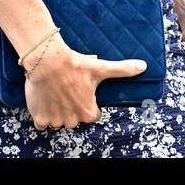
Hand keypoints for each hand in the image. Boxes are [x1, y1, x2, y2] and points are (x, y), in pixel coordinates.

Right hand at [22, 36, 148, 130]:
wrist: (48, 61)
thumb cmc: (75, 65)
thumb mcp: (101, 68)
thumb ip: (122, 70)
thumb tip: (143, 66)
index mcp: (89, 113)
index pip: (92, 115)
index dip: (88, 102)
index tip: (82, 91)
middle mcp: (73, 120)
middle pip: (75, 118)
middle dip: (72, 107)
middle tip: (68, 89)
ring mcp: (56, 120)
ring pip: (59, 121)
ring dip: (58, 111)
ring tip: (57, 92)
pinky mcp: (40, 118)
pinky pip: (43, 123)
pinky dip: (43, 115)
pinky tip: (45, 100)